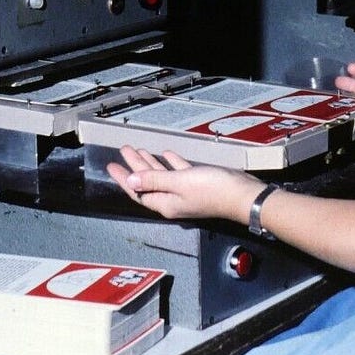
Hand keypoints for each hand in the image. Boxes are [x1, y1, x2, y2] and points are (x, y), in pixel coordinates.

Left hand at [106, 145, 260, 224]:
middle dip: (134, 166)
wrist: (243, 195)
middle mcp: (173, 199)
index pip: (137, 191)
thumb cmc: (214, 191)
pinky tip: (168, 154)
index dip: (124, 178)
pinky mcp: (198, 184)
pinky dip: (171, 163)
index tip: (112, 166)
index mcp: (166, 203)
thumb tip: (131, 181)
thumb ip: (154, 180)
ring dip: (150, 163)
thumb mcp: (179, 182)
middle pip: (147, 182)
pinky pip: (179, 172)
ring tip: (139, 150)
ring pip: (162, 175)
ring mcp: (185, 193)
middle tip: (124, 152)